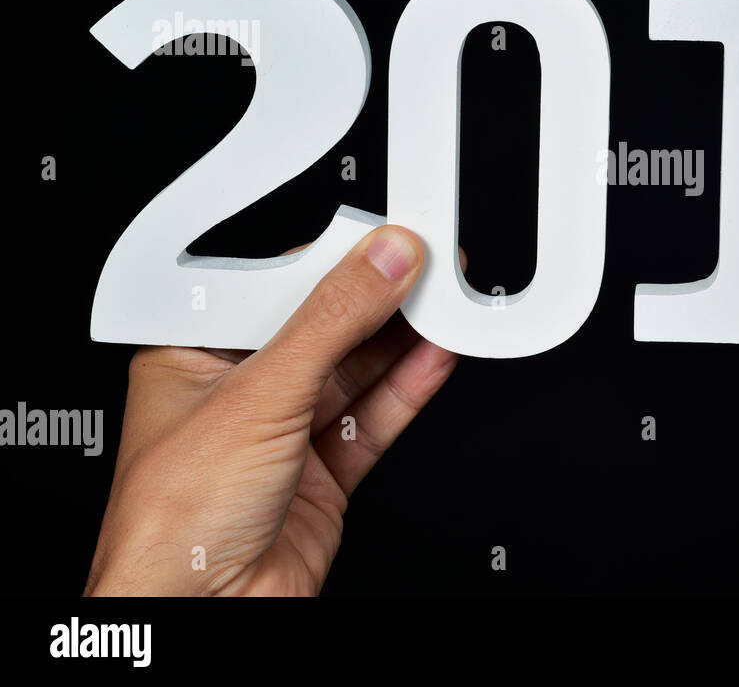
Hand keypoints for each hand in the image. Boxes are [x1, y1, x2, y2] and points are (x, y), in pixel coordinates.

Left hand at [85, 225, 456, 595]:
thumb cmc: (173, 524)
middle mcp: (239, 391)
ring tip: (446, 303)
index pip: (274, 286)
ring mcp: (285, 433)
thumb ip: (331, 322)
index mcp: (193, 355)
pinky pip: (375, 417)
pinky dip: (410, 386)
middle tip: (429, 267)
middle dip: (378, 298)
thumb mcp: (258, 395)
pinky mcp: (325, 472)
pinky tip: (436, 355)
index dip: (333, 259)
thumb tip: (382, 260)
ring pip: (355, 370)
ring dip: (403, 339)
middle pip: (323, 325)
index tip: (386, 239)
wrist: (202, 619)